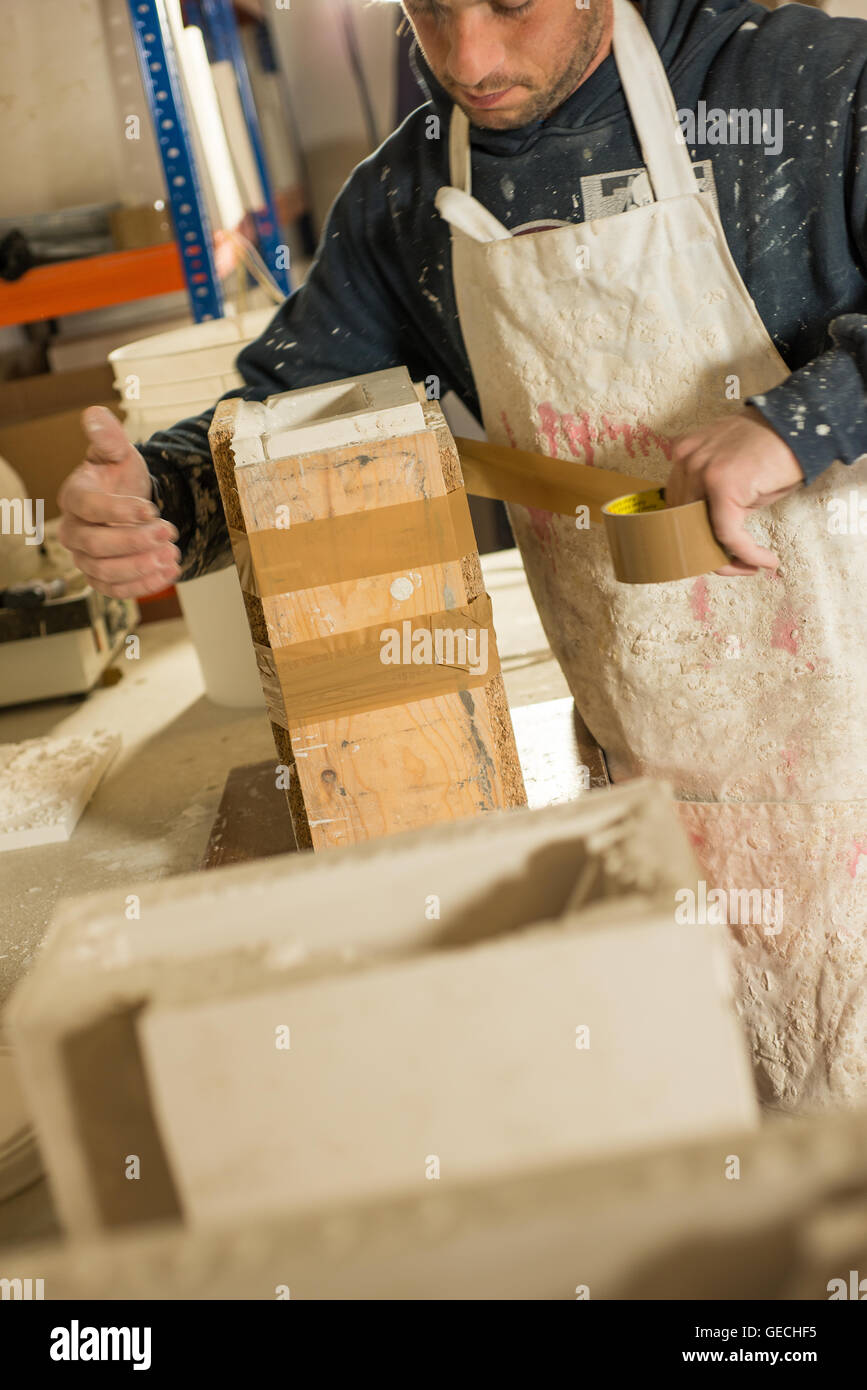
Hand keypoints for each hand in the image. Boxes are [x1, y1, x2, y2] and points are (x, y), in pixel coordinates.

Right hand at [57, 408, 180, 598]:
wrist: (131, 503)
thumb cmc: (120, 476)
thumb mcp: (119, 452)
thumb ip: (109, 436)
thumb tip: (94, 413)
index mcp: (75, 496)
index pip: (89, 507)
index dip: (119, 511)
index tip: (151, 510)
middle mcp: (73, 530)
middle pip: (95, 545)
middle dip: (134, 542)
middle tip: (169, 532)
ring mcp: (85, 557)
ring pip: (105, 572)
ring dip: (141, 567)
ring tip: (173, 554)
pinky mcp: (101, 578)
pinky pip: (116, 590)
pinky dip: (143, 586)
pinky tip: (170, 573)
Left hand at [665, 407, 804, 575]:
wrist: (801, 423)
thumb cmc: (773, 447)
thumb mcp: (734, 471)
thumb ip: (714, 497)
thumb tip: (712, 537)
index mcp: (684, 455)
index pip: (677, 505)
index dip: (694, 534)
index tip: (716, 551)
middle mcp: (686, 461)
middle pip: (684, 522)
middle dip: (707, 549)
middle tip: (735, 563)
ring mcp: (702, 471)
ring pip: (702, 532)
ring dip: (727, 557)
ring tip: (749, 565)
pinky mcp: (722, 485)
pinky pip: (728, 534)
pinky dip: (748, 553)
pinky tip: (764, 560)